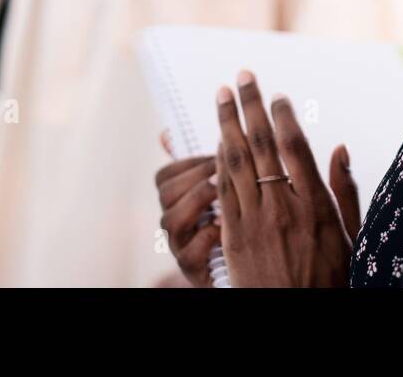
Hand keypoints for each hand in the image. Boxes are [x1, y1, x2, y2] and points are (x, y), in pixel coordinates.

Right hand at [154, 131, 221, 288]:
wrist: (238, 267)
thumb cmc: (231, 220)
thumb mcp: (220, 189)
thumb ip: (201, 163)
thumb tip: (167, 132)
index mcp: (176, 200)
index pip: (164, 176)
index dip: (187, 163)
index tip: (215, 156)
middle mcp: (173, 222)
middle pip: (165, 194)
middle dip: (194, 179)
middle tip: (222, 171)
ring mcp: (179, 246)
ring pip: (171, 221)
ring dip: (197, 202)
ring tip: (222, 193)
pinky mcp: (191, 270)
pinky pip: (188, 255)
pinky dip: (205, 237)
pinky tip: (224, 225)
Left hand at [214, 70, 359, 287]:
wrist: (298, 319)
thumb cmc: (330, 280)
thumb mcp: (351, 236)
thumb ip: (345, 190)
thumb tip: (340, 149)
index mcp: (316, 205)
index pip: (295, 147)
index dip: (283, 115)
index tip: (276, 94)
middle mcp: (284, 208)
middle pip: (262, 144)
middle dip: (249, 106)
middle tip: (241, 77)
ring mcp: (255, 222)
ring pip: (236, 162)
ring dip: (226, 124)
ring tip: (222, 97)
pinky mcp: (233, 237)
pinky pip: (223, 191)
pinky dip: (218, 161)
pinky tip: (216, 141)